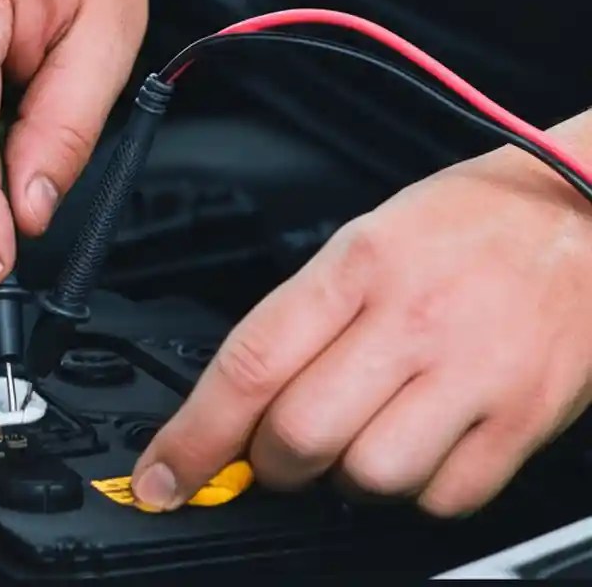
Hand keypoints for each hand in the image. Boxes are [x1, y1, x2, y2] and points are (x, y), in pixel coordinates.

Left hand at [132, 137, 591, 516]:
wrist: (588, 214)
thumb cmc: (471, 225)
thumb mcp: (367, 240)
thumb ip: (302, 320)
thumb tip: (240, 403)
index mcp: (358, 267)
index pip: (250, 365)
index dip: (193, 436)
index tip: (162, 475)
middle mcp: (412, 318)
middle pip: (299, 434)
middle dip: (272, 461)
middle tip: (281, 447)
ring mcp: (474, 371)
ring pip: (369, 475)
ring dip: (347, 476)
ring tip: (365, 435)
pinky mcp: (524, 416)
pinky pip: (443, 497)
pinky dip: (417, 492)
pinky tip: (422, 447)